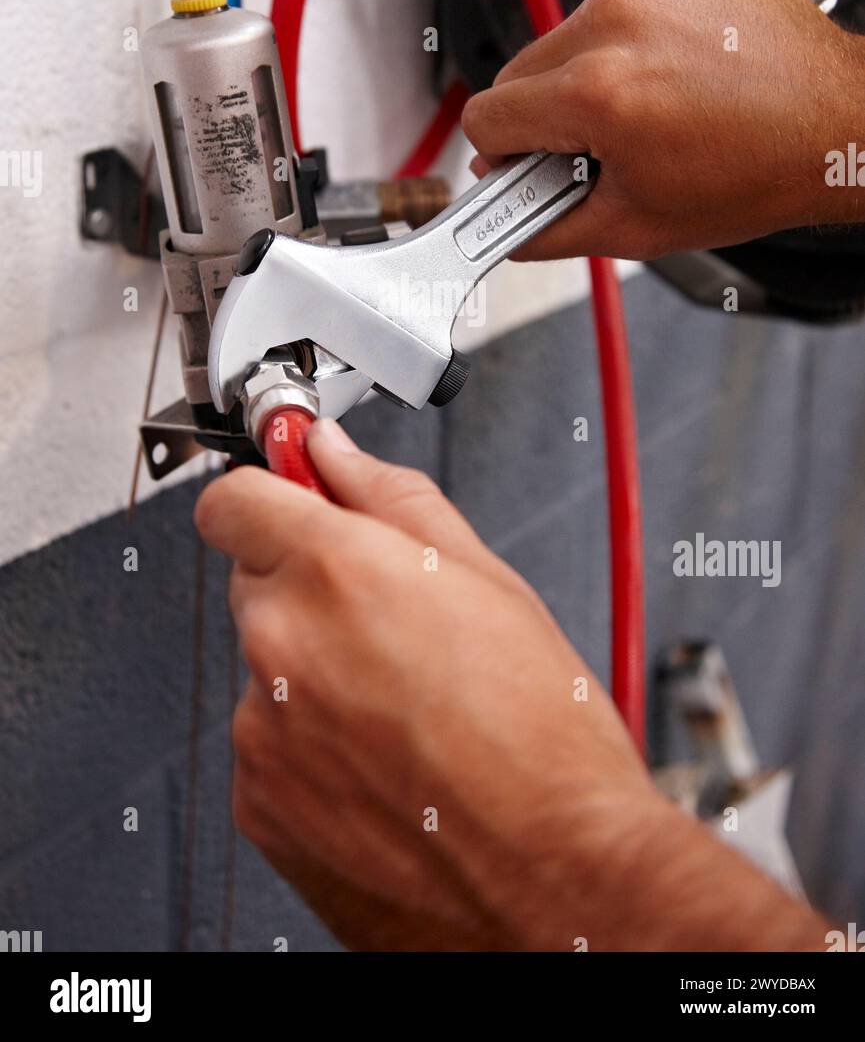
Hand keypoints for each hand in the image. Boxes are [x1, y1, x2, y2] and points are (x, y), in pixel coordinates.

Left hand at [195, 421, 825, 951]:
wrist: (556, 879)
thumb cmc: (542, 738)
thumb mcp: (489, 580)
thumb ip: (392, 499)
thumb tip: (336, 456)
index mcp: (335, 572)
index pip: (234, 498)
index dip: (270, 494)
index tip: (290, 498)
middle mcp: (280, 646)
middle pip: (257, 582)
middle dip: (312, 589)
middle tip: (392, 625)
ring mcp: (260, 732)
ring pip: (267, 668)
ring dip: (314, 674)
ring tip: (405, 710)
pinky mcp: (259, 804)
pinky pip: (269, 744)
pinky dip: (311, 747)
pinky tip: (386, 763)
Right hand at [462, 0, 864, 260]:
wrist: (836, 123)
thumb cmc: (757, 170)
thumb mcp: (638, 227)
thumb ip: (547, 228)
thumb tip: (506, 221)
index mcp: (599, 90)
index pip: (487, 115)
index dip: (501, 152)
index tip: (527, 162)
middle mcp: (617, 22)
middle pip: (520, 70)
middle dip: (548, 112)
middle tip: (602, 142)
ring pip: (567, 32)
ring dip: (590, 67)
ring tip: (652, 99)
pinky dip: (633, 29)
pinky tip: (672, 60)